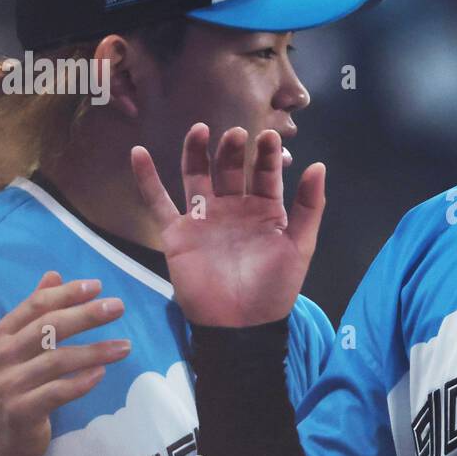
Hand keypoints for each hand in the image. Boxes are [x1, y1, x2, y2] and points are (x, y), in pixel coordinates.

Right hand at [0, 271, 130, 455]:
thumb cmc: (17, 380)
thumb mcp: (20, 344)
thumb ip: (36, 311)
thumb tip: (53, 274)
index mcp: (3, 334)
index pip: (37, 306)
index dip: (67, 294)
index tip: (97, 285)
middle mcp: (3, 356)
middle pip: (48, 329)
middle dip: (85, 315)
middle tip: (118, 307)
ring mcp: (9, 384)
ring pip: (56, 361)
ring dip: (94, 351)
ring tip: (125, 347)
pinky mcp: (21, 411)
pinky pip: (55, 393)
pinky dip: (80, 382)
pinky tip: (101, 373)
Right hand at [130, 123, 324, 326]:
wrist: (241, 325)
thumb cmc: (275, 288)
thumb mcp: (300, 246)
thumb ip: (309, 206)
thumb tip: (318, 165)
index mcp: (265, 210)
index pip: (265, 174)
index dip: (267, 155)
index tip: (270, 136)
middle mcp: (233, 208)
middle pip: (230, 169)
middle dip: (233, 150)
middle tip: (237, 133)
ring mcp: (204, 218)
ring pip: (196, 176)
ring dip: (197, 152)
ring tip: (201, 130)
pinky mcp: (177, 233)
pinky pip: (158, 202)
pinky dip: (146, 178)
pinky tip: (137, 152)